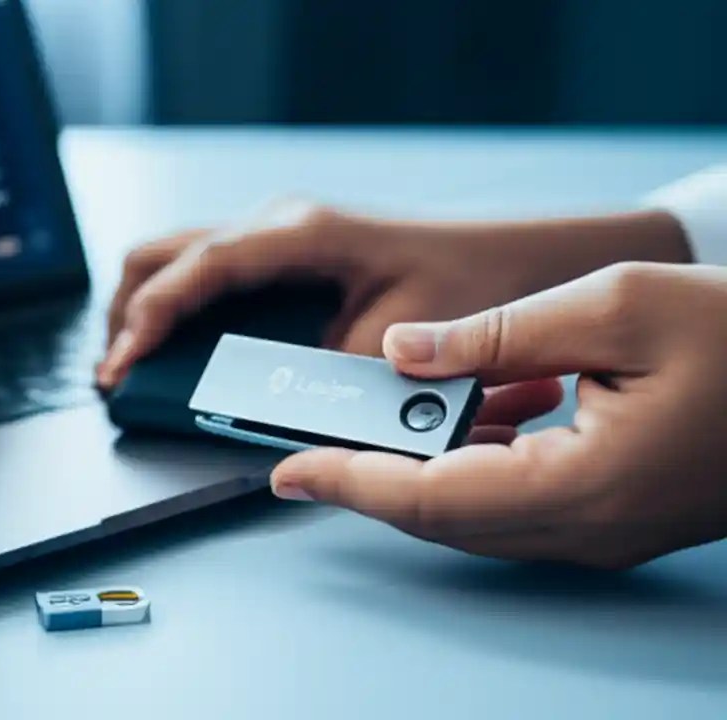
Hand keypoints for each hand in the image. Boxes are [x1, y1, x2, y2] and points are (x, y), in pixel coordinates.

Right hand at [96, 198, 689, 388]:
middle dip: (124, 316)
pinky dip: (175, 311)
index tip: (121, 371)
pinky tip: (177, 350)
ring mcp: (276, 236)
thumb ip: (318, 382)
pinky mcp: (284, 257)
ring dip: (143, 312)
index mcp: (295, 236)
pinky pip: (204, 276)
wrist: (522, 263)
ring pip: (173, 261)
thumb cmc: (467, 291)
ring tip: (133, 369)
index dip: (143, 323)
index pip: (190, 271)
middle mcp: (276, 225)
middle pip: (158, 256)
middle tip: (117, 377)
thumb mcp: (389, 347)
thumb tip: (258, 419)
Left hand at [271, 262, 726, 568]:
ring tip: (384, 409)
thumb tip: (400, 350)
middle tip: (305, 442)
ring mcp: (601, 531)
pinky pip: (515, 499)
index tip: (286, 471)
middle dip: (366, 478)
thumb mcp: (616, 307)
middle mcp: (585, 527)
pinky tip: (478, 402)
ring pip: (473, 513)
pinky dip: (475, 458)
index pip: (430, 499)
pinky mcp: (611, 516)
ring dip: (420, 464)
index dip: (349, 483)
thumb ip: (497, 334)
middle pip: (441, 517)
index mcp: (583, 486)